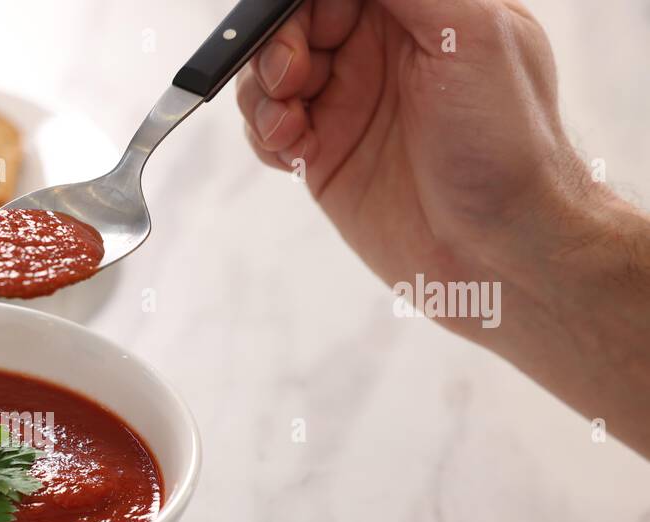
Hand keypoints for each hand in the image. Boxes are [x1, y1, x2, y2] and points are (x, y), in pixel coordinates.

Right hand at [238, 0, 649, 454]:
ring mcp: (348, 105)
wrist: (498, 250)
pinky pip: (268, 129)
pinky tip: (291, 152)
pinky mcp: (323, 157)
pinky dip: (264, 135)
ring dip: (261, 92)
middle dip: (277, 44)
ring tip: (287, 124)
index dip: (308, 4)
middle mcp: (379, 52)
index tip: (304, 28)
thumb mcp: (474, 34)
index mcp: (421, 12)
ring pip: (271, 73)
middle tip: (291, 77)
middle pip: (296, 23)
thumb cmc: (507, 145)